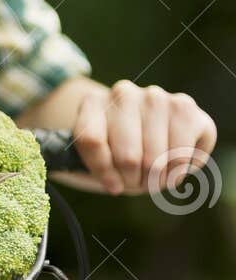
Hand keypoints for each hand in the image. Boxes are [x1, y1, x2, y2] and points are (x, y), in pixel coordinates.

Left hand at [67, 80, 217, 195]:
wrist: (149, 131)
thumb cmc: (117, 150)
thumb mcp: (97, 160)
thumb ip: (99, 168)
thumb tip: (116, 185)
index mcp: (93, 103)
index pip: (92, 142)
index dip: (103, 173)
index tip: (112, 185)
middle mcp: (124, 94)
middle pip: (128, 157)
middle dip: (134, 181)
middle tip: (138, 183)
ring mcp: (157, 97)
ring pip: (155, 159)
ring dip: (157, 180)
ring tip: (155, 177)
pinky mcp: (187, 107)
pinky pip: (181, 156)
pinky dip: (178, 172)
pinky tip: (174, 167)